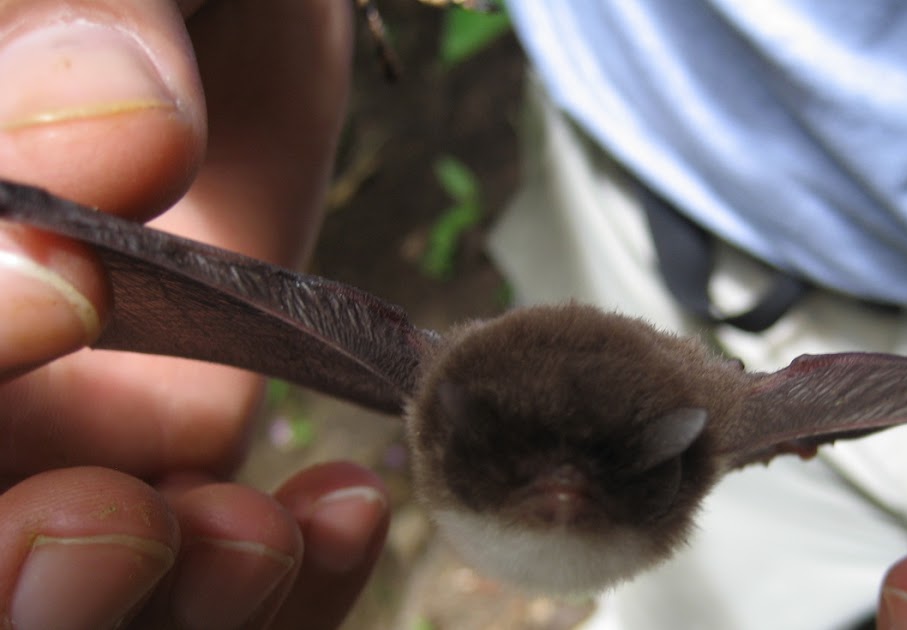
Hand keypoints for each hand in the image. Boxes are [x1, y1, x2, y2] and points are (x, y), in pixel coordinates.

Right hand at [0, 1, 388, 627]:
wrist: (211, 20)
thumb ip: (61, 15)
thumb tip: (120, 138)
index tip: (73, 283)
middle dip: (17, 584)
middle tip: (122, 532)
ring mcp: (44, 445)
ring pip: (67, 600)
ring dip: (157, 616)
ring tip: (258, 536)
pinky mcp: (164, 464)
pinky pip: (205, 583)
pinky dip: (277, 591)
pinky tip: (343, 512)